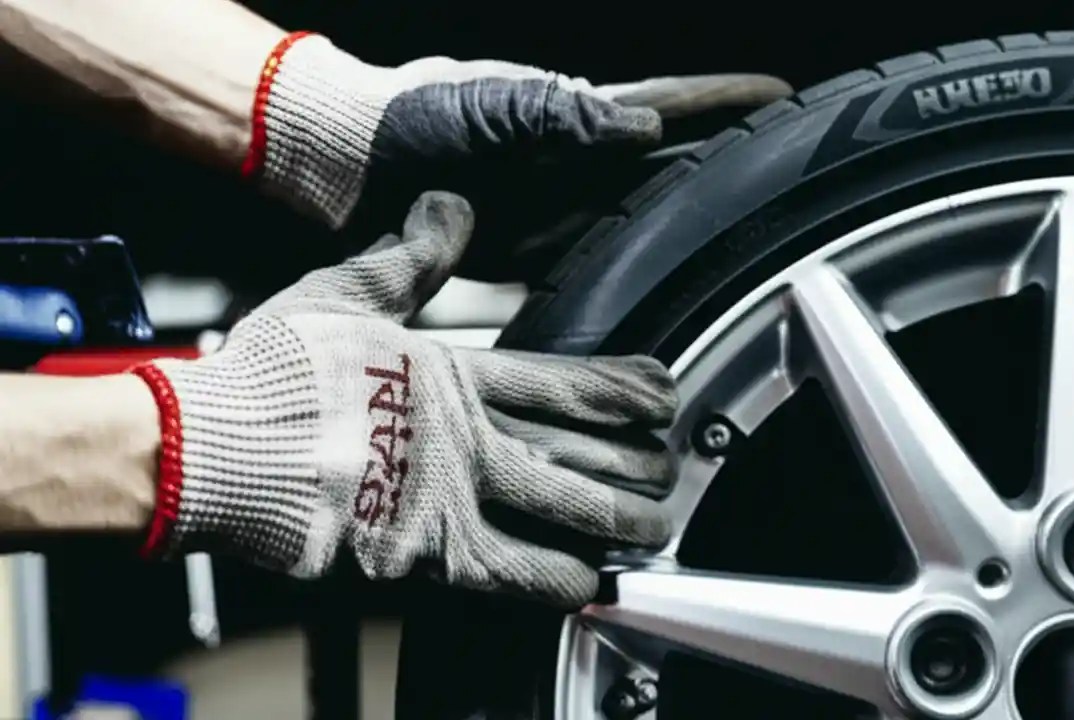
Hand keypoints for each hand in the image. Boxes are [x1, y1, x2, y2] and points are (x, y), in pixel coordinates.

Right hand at [132, 191, 677, 607]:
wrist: (218, 445)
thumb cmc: (274, 372)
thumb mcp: (347, 292)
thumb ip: (410, 257)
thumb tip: (451, 204)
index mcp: (453, 374)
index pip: (565, 381)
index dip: (622, 390)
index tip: (664, 395)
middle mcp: (466, 436)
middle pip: (577, 451)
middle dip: (634, 462)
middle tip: (674, 469)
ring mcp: (449, 495)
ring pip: (558, 509)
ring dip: (614, 520)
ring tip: (655, 528)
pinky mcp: (421, 550)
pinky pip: (504, 572)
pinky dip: (551, 579)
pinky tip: (588, 584)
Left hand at [246, 34, 790, 271]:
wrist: (345, 164)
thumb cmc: (407, 116)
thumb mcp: (488, 104)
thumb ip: (563, 112)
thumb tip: (645, 128)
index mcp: (572, 116)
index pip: (669, 104)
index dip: (727, 102)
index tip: (784, 98)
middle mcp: (575, 163)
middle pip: (669, 169)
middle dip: (724, 173)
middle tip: (787, 184)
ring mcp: (555, 207)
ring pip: (639, 221)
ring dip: (687, 230)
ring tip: (744, 243)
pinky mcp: (528, 252)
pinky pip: (593, 264)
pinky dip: (628, 273)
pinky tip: (657, 291)